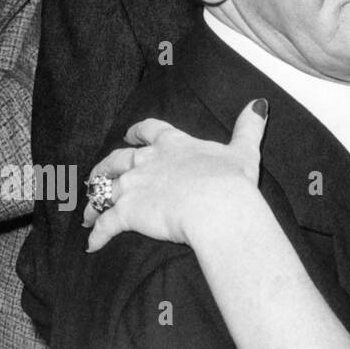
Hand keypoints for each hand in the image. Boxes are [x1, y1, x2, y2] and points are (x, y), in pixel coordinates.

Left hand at [84, 99, 267, 251]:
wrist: (216, 206)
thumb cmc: (230, 181)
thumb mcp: (243, 150)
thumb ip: (249, 127)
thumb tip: (260, 103)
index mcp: (173, 145)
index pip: (149, 131)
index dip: (137, 133)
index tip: (129, 135)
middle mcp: (147, 162)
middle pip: (117, 160)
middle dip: (105, 168)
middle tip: (97, 176)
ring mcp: (134, 187)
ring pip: (104, 192)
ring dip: (95, 204)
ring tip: (89, 215)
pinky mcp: (128, 213)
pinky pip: (106, 225)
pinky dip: (97, 235)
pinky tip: (92, 245)